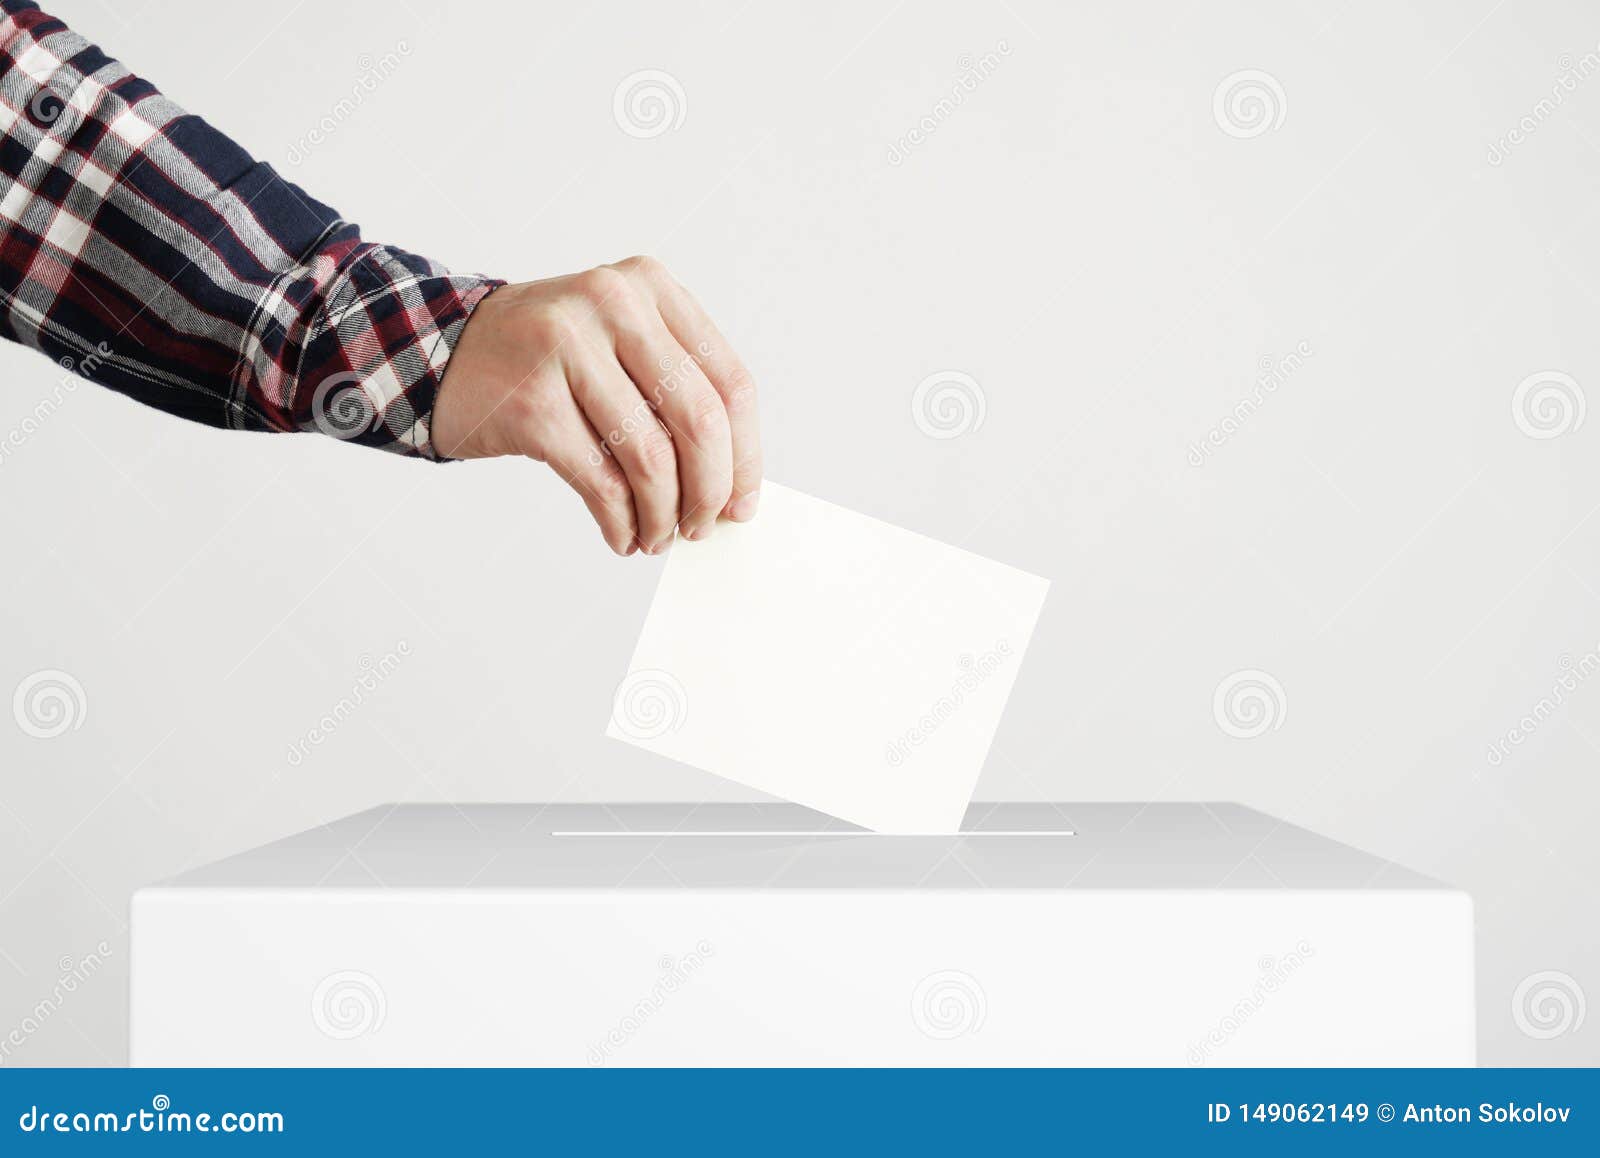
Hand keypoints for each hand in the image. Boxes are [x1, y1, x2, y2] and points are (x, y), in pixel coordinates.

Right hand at [432, 255, 761, 554]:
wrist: (440, 351)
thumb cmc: (544, 358)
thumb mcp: (618, 343)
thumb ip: (675, 394)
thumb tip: (731, 485)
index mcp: (649, 287)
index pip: (729, 381)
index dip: (745, 455)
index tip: (741, 502)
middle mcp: (613, 304)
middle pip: (699, 419)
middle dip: (709, 491)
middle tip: (701, 528)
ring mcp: (568, 348)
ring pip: (652, 458)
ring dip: (662, 516)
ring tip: (655, 536)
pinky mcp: (533, 402)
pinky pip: (602, 482)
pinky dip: (621, 523)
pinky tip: (621, 536)